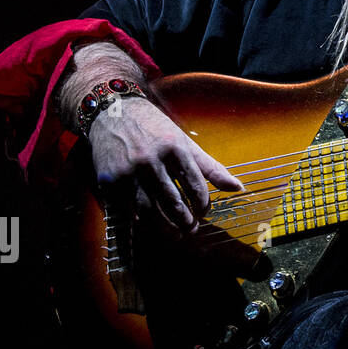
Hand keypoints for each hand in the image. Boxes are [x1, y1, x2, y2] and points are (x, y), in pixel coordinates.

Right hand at [89, 96, 244, 235]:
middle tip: (191, 229)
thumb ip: (211, 167)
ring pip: (150, 210)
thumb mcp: (185, 143)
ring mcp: (128, 172)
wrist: (113, 114)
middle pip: (173, 202)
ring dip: (165, 228)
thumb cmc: (155, 130)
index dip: (203, 204)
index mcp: (174, 148)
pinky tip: (151, 225)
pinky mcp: (109, 181)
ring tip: (176, 234)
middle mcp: (151, 160)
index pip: (196, 186)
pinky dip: (141, 221)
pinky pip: (128, 208)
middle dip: (186, 221)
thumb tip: (238, 188)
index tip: (203, 211)